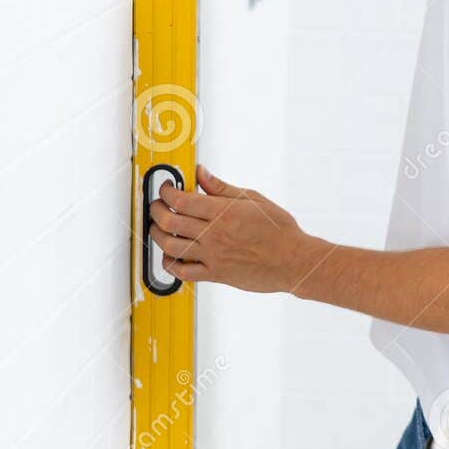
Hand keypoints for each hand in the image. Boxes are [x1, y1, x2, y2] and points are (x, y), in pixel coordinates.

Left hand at [148, 163, 307, 294]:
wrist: (293, 261)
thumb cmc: (278, 229)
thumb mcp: (253, 199)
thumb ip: (222, 188)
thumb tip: (200, 173)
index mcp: (222, 212)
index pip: (180, 200)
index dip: (165, 191)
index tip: (166, 187)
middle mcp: (214, 234)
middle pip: (169, 221)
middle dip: (156, 210)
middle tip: (157, 204)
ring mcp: (212, 256)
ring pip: (170, 246)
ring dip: (156, 235)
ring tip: (158, 227)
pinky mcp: (215, 275)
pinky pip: (183, 272)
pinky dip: (169, 264)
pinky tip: (169, 256)